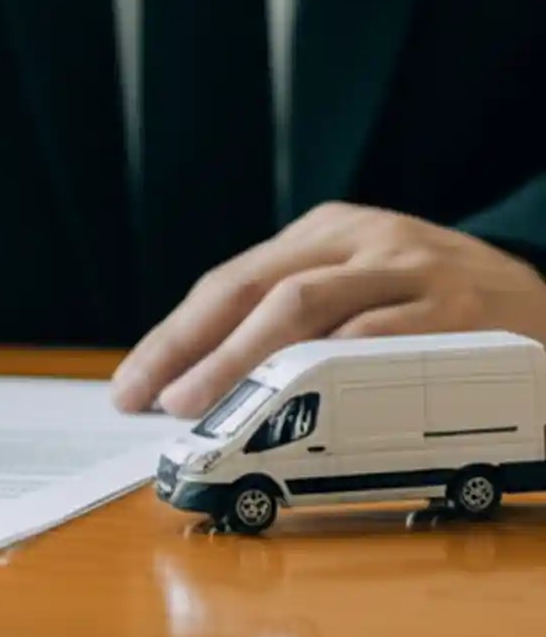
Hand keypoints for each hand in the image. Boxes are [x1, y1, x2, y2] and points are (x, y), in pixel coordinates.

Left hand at [111, 202, 545, 418]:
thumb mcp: (357, 284)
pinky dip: (322, 372)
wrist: (545, 289)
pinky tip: (285, 402)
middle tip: (155, 398)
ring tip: (201, 404)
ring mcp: (409, 269)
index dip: (174, 336)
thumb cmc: (429, 301)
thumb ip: (289, 319)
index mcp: (323, 231)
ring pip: (306, 309)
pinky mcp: (455, 309)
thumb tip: (198, 382)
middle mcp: (360, 239)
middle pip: (256, 290)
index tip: (132, 384)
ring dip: (243, 362)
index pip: (229, 282)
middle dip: (194, 348)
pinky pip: (375, 341)